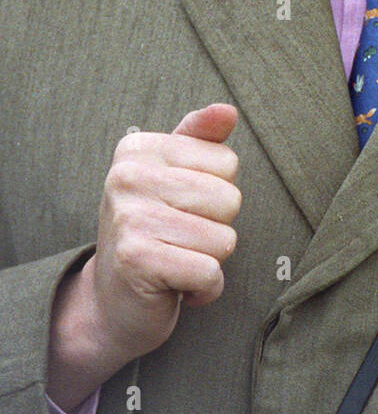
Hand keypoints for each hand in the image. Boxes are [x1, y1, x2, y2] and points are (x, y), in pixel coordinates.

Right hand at [47, 104, 240, 409]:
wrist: (113, 302)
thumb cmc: (155, 232)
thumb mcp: (176, 178)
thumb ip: (202, 139)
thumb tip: (227, 110)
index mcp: (139, 149)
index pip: (227, 162)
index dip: (217, 194)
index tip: (182, 209)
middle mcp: (127, 176)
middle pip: (229, 199)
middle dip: (216, 228)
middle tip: (179, 239)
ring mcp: (129, 217)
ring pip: (224, 238)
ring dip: (209, 260)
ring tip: (176, 260)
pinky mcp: (137, 260)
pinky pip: (209, 272)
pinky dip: (203, 288)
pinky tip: (175, 286)